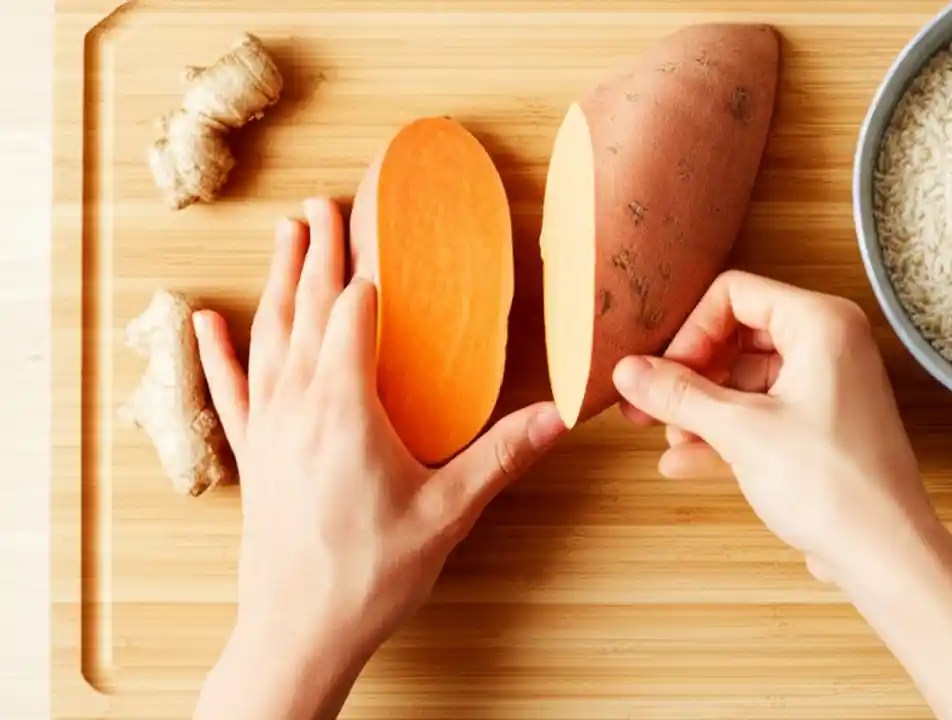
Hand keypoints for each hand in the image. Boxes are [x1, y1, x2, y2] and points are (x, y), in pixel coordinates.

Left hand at [191, 198, 564, 719]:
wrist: (296, 634)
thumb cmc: (368, 576)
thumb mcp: (448, 512)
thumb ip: (501, 457)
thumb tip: (556, 417)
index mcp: (346, 408)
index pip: (354, 312)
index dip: (365, 263)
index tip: (374, 220)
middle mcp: (298, 405)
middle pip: (308, 309)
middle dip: (318, 251)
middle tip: (324, 204)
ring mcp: (268, 429)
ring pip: (268, 336)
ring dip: (278, 282)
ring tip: (284, 236)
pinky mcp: (252, 455)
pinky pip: (229, 390)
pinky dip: (217, 353)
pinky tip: (205, 323)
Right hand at [613, 270, 927, 581]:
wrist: (884, 556)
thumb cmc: (832, 485)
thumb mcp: (740, 432)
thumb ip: (678, 395)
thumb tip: (627, 371)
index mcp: (820, 323)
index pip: (734, 295)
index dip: (691, 332)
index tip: (664, 374)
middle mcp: (828, 345)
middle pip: (736, 337)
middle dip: (690, 375)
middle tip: (648, 406)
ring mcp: (825, 389)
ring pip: (745, 381)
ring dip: (702, 409)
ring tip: (668, 439)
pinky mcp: (819, 429)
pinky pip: (761, 415)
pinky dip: (724, 434)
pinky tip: (682, 462)